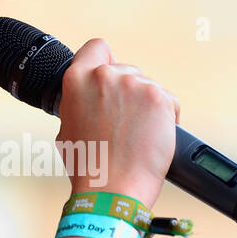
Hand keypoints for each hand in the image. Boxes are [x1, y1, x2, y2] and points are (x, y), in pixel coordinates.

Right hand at [57, 37, 179, 207]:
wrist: (112, 189)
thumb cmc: (89, 167)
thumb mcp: (68, 128)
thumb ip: (80, 102)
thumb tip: (92, 98)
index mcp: (77, 80)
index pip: (96, 48)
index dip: (105, 60)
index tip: (111, 76)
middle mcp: (106, 76)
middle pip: (127, 71)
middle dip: (129, 94)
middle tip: (126, 124)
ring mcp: (135, 85)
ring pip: (148, 88)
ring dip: (147, 108)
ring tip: (138, 137)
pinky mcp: (160, 98)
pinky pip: (168, 102)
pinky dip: (166, 119)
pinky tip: (153, 139)